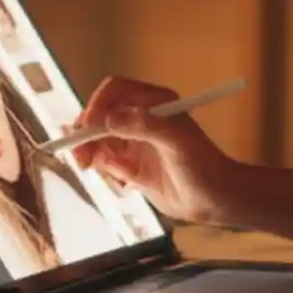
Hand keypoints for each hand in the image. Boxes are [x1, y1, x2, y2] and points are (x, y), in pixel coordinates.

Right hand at [72, 76, 237, 223]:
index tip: (88, 127)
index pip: (114, 91)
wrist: (213, 201)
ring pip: (96, 139)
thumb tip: (107, 119)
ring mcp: (132, 141)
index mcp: (153, 102)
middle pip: (99, 115)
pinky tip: (119, 181)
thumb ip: (143, 125)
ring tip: (88, 167)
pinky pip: (103, 160)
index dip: (97, 105)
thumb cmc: (202, 166)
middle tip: (79, 156)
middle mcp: (139, 118)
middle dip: (85, 132)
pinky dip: (100, 167)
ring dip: (87, 151)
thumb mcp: (176, 141)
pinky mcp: (129, 164)